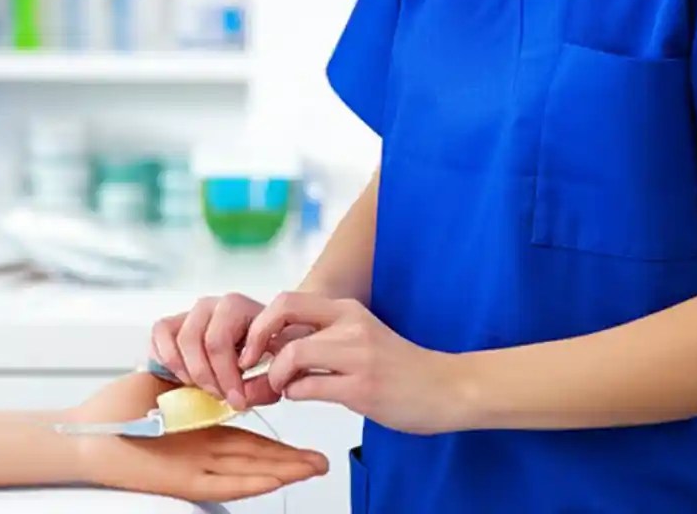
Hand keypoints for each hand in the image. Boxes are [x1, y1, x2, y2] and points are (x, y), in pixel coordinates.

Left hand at [68, 373, 327, 501]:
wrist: (87, 433)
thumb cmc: (119, 410)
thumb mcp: (168, 383)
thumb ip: (198, 379)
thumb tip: (222, 366)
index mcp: (204, 433)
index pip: (250, 440)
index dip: (279, 442)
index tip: (303, 439)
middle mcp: (204, 454)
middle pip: (258, 459)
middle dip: (292, 461)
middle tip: (323, 462)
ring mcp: (196, 469)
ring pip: (249, 472)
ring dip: (281, 472)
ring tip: (313, 469)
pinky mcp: (183, 481)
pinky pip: (224, 483)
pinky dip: (251, 482)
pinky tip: (275, 481)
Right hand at [151, 293, 272, 409]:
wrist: (240, 355)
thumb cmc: (257, 359)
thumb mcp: (270, 373)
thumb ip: (264, 386)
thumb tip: (244, 396)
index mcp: (243, 309)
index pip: (224, 340)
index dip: (228, 375)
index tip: (238, 399)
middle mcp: (216, 305)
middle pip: (204, 342)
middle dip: (212, 378)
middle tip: (222, 398)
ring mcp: (191, 312)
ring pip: (183, 341)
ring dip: (193, 374)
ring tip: (207, 389)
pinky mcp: (170, 323)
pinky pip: (160, 336)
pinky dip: (171, 362)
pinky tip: (187, 376)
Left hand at [239, 293, 464, 434]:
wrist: (448, 388)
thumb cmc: (400, 369)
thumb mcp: (360, 341)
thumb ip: (322, 341)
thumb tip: (271, 351)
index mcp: (348, 311)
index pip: (289, 300)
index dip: (261, 322)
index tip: (253, 347)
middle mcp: (351, 325)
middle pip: (284, 311)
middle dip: (256, 339)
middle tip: (248, 364)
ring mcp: (358, 355)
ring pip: (293, 353)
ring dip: (275, 376)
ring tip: (280, 387)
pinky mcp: (363, 387)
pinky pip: (309, 388)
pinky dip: (294, 394)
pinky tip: (301, 396)